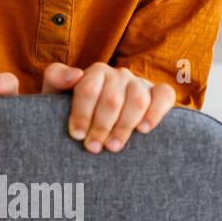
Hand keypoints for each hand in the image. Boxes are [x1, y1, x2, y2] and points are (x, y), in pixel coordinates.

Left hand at [40, 62, 175, 153]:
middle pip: (112, 99)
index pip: (88, 89)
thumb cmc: (75, 109)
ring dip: (125, 125)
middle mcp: (118, 74)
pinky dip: (156, 112)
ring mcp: (139, 83)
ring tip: (113, 147)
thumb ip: (56, 78)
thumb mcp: (57, 94)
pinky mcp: (159, 93)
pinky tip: (143, 130)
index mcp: (95, 73)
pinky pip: (164, 95)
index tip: (77, 135)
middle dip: (101, 126)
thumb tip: (76, 75)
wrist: (97, 120)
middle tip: (93, 148)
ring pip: (137, 99)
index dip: (82, 113)